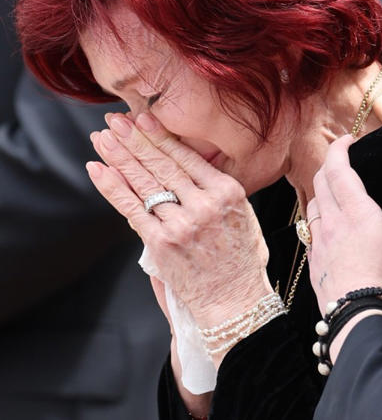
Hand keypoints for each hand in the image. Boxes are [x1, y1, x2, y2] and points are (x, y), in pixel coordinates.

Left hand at [86, 110, 271, 329]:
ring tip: (102, 138)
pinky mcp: (162, 242)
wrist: (236, 301)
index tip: (142, 118)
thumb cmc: (241, 261)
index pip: (187, 156)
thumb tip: (188, 166)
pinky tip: (99, 170)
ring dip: (119, 157)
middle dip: (134, 139)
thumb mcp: (244, 215)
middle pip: (162, 164)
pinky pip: (132, 208)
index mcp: (228, 192)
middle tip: (114, 121)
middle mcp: (204, 204)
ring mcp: (181, 223)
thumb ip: (218, 191)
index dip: (160, 136)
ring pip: (144, 182)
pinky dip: (112, 188)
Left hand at [307, 134, 381, 310]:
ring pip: (312, 204)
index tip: (347, 140)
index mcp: (355, 212)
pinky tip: (331, 226)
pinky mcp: (314, 261)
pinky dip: (319, 216)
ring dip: (322, 190)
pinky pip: (311, 229)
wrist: (359, 319)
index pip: (338, 168)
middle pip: (320, 181)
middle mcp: (331, 223)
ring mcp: (319, 243)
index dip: (339, 149)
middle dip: (330, 165)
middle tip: (344, 161)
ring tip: (338, 191)